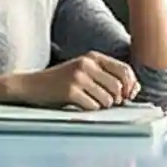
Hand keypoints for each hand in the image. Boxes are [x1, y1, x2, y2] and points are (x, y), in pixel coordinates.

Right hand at [7, 51, 141, 110]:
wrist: (31, 85)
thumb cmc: (61, 81)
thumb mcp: (85, 71)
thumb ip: (108, 76)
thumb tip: (135, 90)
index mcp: (93, 57)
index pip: (125, 70)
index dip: (131, 86)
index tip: (127, 96)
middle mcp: (87, 64)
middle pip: (119, 87)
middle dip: (116, 99)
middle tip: (106, 102)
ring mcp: (78, 77)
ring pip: (108, 99)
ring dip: (102, 105)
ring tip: (90, 102)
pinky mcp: (70, 91)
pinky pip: (93, 106)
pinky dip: (90, 109)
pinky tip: (80, 104)